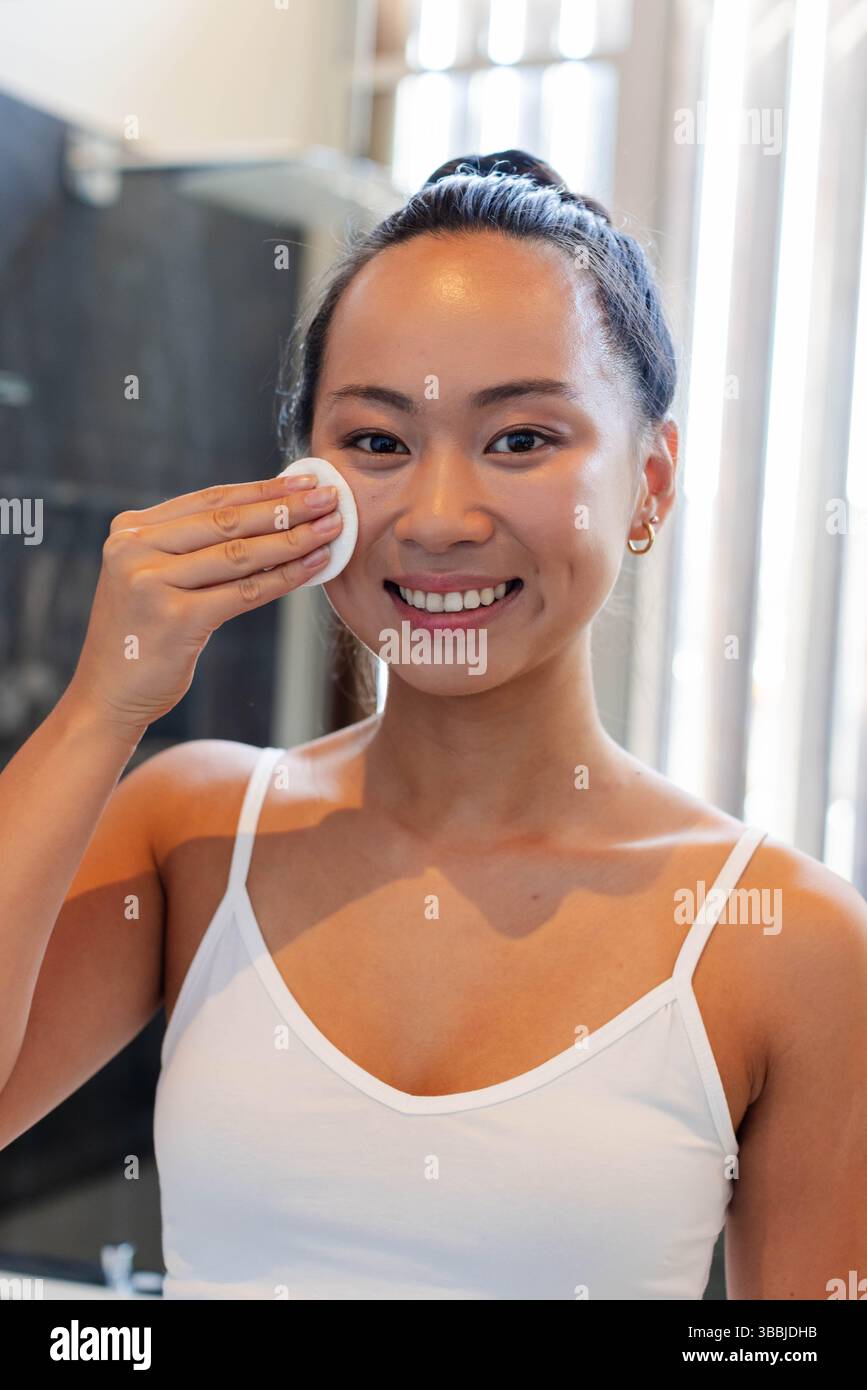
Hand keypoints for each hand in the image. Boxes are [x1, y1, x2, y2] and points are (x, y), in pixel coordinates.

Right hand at [65, 474, 342, 733]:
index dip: (262, 489)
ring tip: (333, 528)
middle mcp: (135, 548)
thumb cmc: (143, 635)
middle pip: (228, 520)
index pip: (210, 499)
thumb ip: (188, 546)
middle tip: (331, 497)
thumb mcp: (152, 576)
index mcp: (130, 528)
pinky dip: (285, 578)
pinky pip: (244, 592)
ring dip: (294, 539)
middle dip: (286, 507)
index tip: (305, 480)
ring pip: (240, 554)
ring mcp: (151, 582)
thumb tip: (268, 516)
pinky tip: (314, 566)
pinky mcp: (174, 618)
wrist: (107, 694)